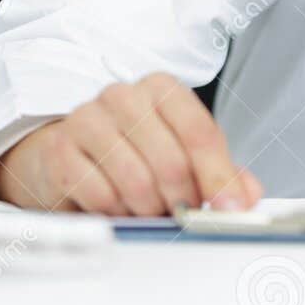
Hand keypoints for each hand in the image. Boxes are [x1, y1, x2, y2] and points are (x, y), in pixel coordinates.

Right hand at [0, 72, 262, 215]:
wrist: (67, 150)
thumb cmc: (132, 149)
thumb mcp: (183, 153)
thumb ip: (220, 173)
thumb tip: (245, 198)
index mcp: (162, 89)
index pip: (200, 133)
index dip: (219, 177)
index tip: (230, 209)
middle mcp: (123, 96)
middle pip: (170, 160)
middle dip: (183, 199)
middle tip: (183, 214)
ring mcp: (86, 120)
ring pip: (136, 181)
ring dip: (149, 209)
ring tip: (150, 210)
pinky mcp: (58, 151)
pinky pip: (100, 196)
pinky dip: (116, 213)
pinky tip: (118, 208)